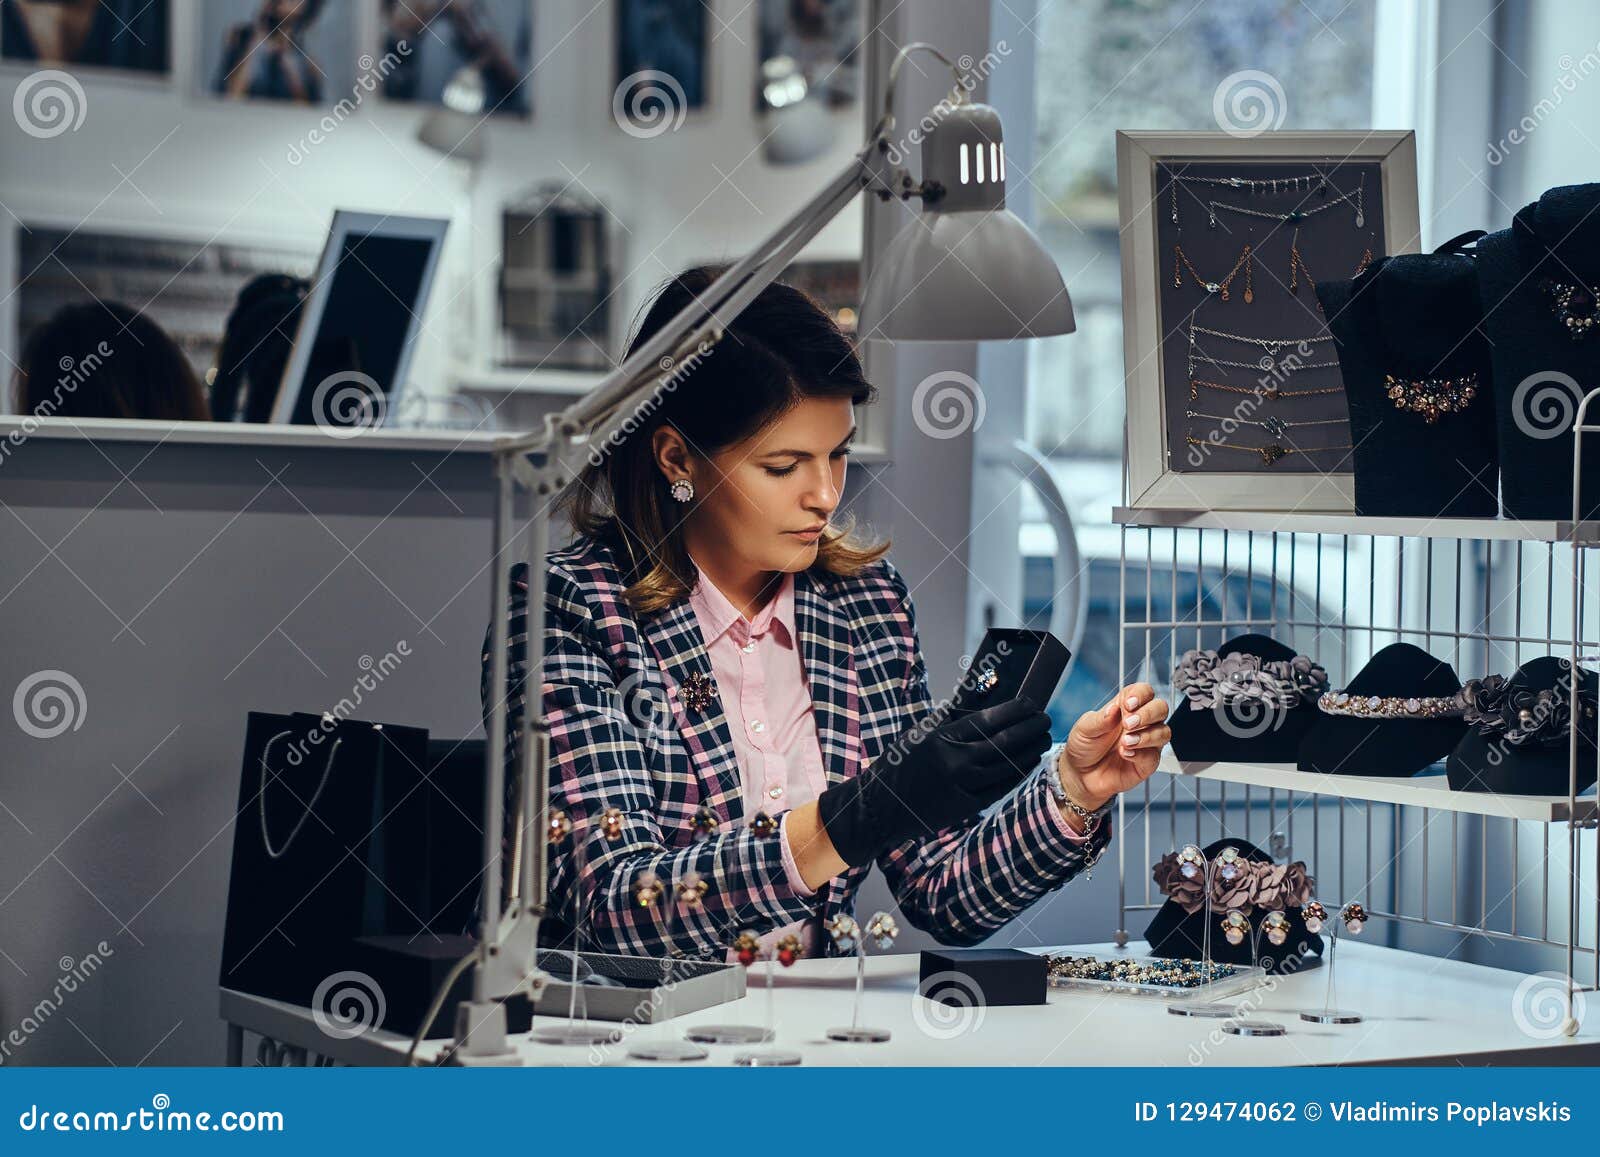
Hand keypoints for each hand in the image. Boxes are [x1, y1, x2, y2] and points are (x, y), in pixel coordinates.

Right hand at [817, 699, 1052, 866]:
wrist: (881, 807)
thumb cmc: (899, 765)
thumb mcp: (919, 735)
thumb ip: (949, 721)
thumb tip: (983, 706)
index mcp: (941, 738)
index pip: (988, 720)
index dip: (1014, 711)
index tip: (1031, 703)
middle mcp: (954, 761)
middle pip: (1004, 742)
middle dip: (1030, 728)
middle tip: (1044, 719)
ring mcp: (962, 786)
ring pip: (1007, 766)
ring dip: (1030, 750)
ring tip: (1042, 738)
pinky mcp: (966, 806)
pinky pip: (1001, 788)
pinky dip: (1018, 774)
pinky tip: (1029, 762)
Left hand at [1058, 683, 1168, 812]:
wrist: (1079, 774)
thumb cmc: (1084, 746)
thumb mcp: (1085, 728)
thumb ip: (1101, 719)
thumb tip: (1114, 709)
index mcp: (1125, 708)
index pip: (1144, 691)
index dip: (1141, 694)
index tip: (1128, 704)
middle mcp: (1141, 723)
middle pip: (1161, 708)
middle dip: (1148, 714)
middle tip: (1128, 724)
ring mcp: (1146, 743)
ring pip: (1164, 732)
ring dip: (1146, 735)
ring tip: (1125, 742)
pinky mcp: (1146, 763)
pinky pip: (1154, 756)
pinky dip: (1140, 754)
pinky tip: (1125, 753)